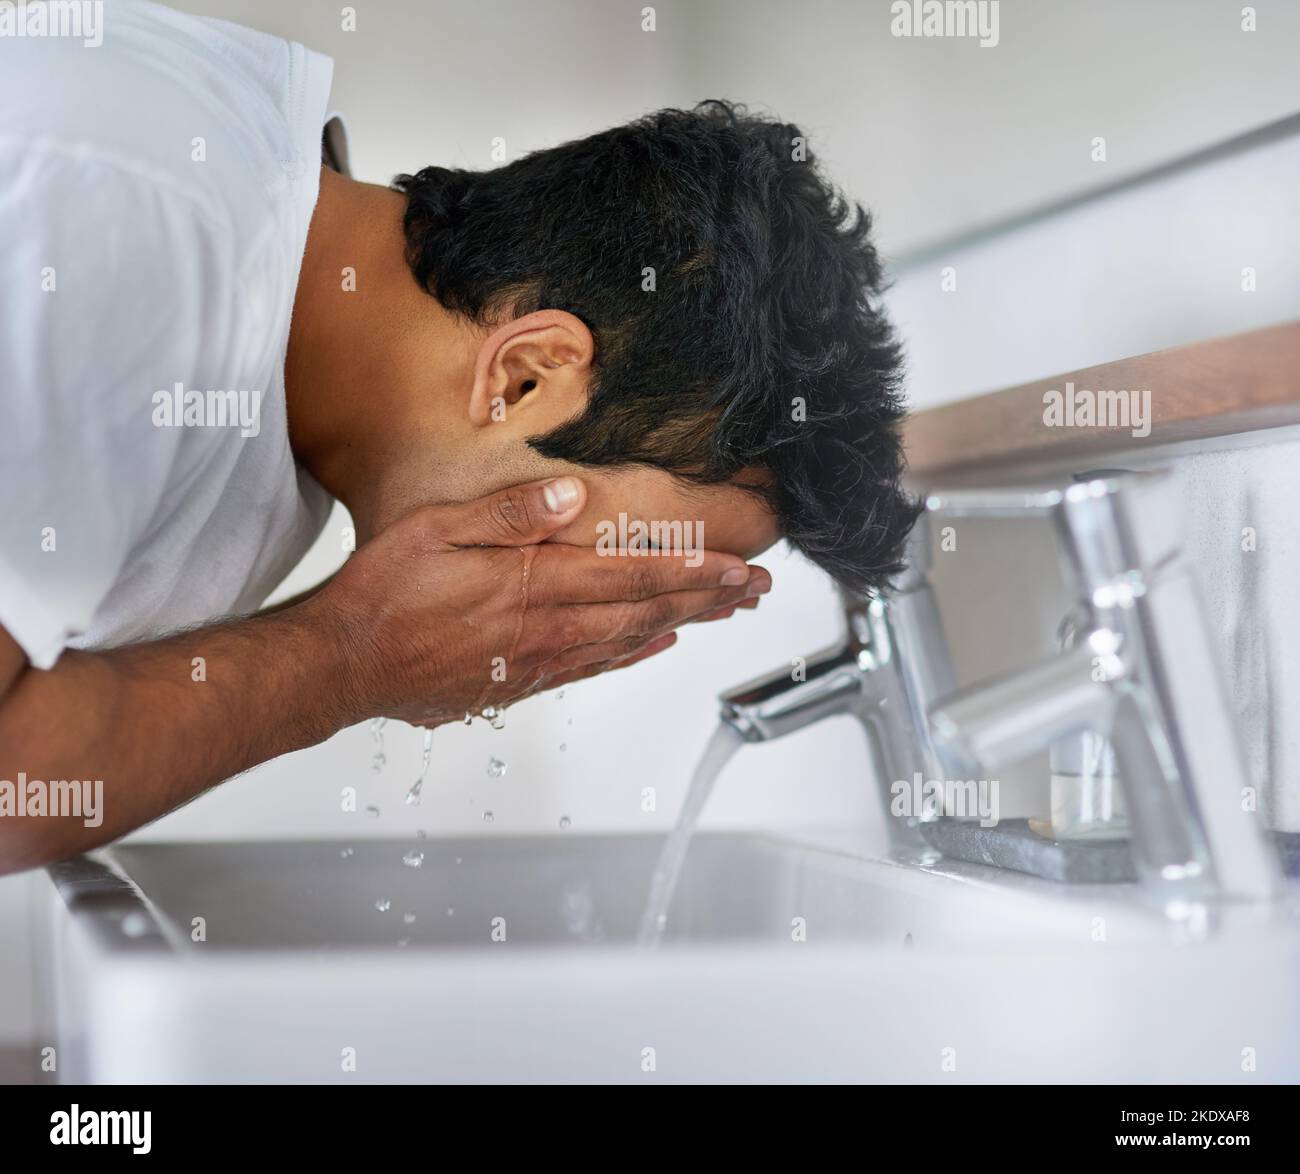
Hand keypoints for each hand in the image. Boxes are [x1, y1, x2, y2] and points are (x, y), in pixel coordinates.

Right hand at [310, 477, 769, 726]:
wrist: (346, 665)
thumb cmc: (383, 593)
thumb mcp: (437, 531)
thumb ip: (510, 512)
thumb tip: (576, 493)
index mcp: (535, 584)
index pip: (634, 573)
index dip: (693, 569)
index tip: (738, 566)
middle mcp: (548, 627)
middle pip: (647, 609)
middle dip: (709, 598)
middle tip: (756, 590)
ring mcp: (539, 659)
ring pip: (630, 639)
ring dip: (684, 623)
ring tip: (725, 613)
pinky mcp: (522, 680)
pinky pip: (595, 667)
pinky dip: (635, 654)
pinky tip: (657, 644)